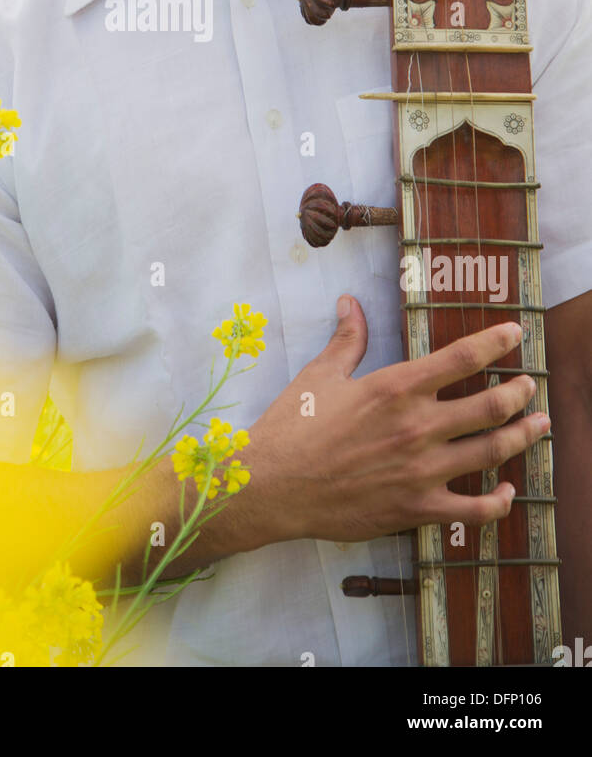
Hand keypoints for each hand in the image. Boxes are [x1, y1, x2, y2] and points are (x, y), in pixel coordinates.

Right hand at [245, 295, 546, 544]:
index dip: (496, 342)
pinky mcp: (418, 509)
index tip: (516, 334)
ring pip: (493, 452)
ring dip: (523, 437)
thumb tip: (350, 303)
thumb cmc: (294, 426)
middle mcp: (418, 426)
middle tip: (531, 385)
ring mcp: (423, 470)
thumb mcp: (321, 374)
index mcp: (396, 387)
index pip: (462, 357)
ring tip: (539, 426)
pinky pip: (474, 510)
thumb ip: (347, 339)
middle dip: (519, 392)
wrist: (275, 485)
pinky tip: (508, 492)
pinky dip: (499, 502)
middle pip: (491, 405)